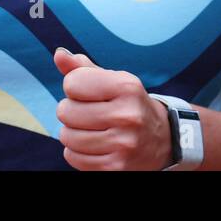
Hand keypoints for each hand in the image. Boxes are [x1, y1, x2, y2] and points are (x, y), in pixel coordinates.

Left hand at [54, 47, 172, 170]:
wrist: (162, 140)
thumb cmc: (128, 104)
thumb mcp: (113, 81)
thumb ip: (83, 67)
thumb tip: (58, 54)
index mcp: (127, 87)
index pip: (73, 82)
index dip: (75, 86)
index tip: (89, 91)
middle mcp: (128, 115)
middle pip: (65, 111)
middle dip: (72, 111)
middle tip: (89, 112)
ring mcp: (123, 144)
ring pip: (67, 137)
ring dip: (72, 133)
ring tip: (91, 129)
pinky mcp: (115, 167)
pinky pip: (73, 157)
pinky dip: (77, 152)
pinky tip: (94, 145)